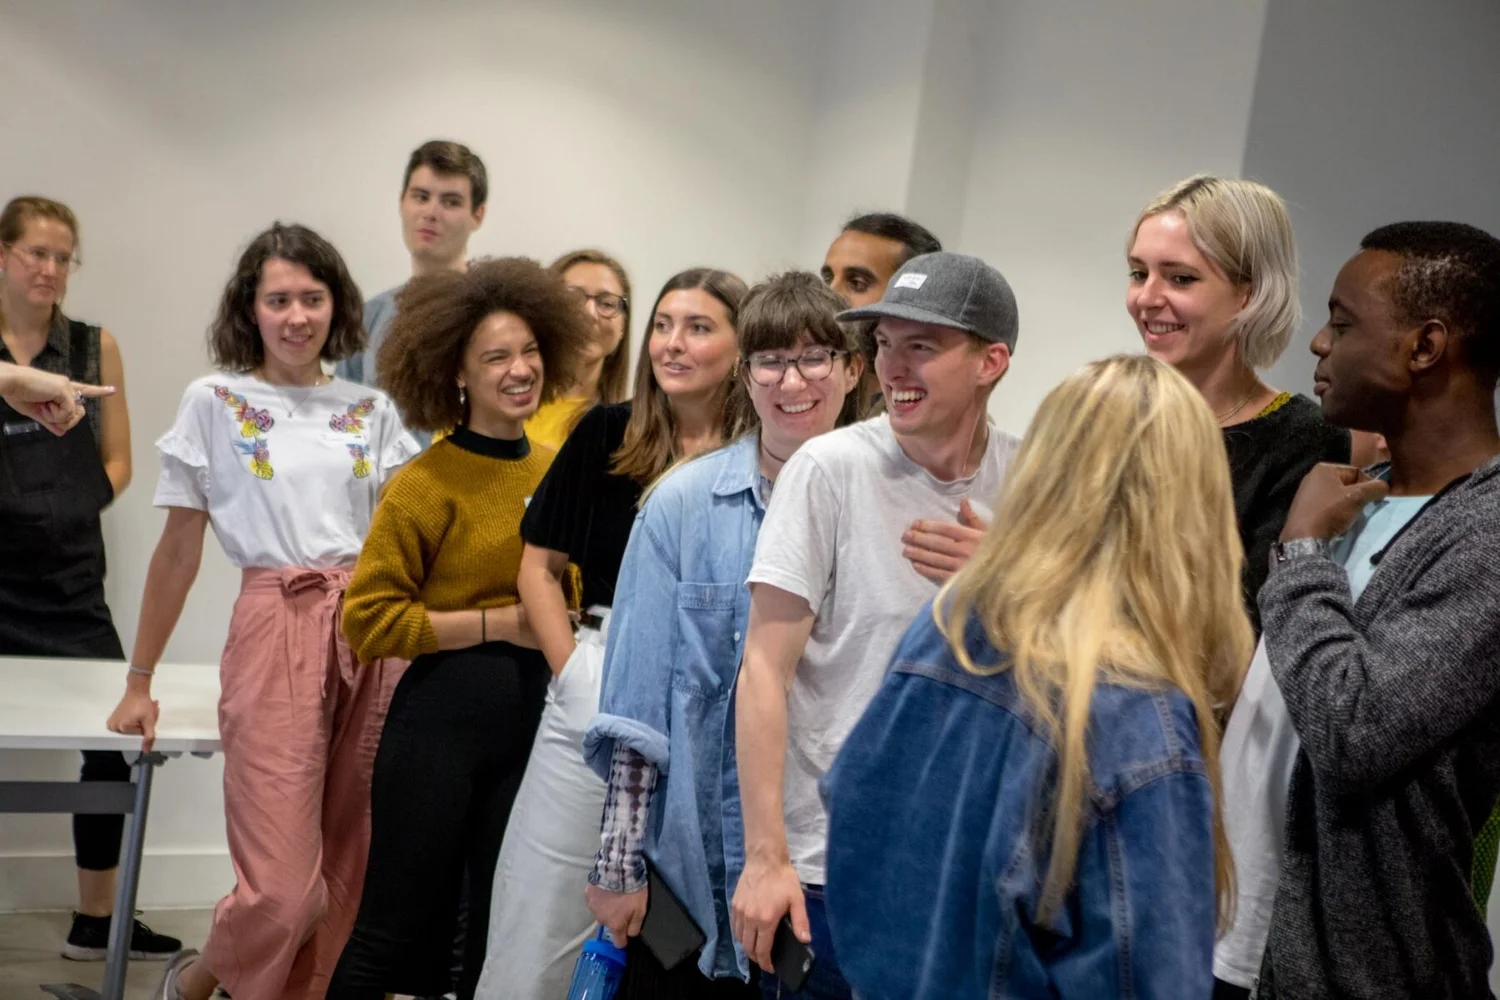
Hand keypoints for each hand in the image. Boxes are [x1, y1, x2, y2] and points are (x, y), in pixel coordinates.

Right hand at [0, 363, 113, 435]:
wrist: (9, 383)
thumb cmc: (17, 393)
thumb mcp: (35, 411)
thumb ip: (50, 421)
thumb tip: (61, 432)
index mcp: (60, 388)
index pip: (83, 390)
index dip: (98, 391)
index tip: (113, 390)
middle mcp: (67, 386)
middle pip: (78, 413)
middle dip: (64, 420)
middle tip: (45, 411)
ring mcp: (66, 387)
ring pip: (73, 414)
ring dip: (56, 416)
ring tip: (42, 405)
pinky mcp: (64, 390)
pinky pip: (68, 412)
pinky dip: (55, 414)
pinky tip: (44, 405)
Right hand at [106, 691, 160, 751]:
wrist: (137, 691)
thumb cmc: (143, 704)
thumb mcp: (149, 721)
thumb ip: (149, 736)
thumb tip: (146, 751)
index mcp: (121, 728)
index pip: (138, 734)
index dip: (145, 726)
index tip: (146, 717)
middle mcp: (113, 727)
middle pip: (133, 732)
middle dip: (142, 724)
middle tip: (145, 714)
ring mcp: (111, 723)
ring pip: (129, 729)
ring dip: (138, 722)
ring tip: (141, 713)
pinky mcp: (112, 719)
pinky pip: (125, 725)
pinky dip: (132, 720)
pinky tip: (135, 713)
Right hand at [585, 882, 647, 946]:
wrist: (617, 870)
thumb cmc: (631, 891)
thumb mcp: (641, 910)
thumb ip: (635, 926)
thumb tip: (631, 935)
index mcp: (615, 925)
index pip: (618, 942)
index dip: (623, 940)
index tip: (626, 935)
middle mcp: (602, 920)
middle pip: (609, 924)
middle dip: (615, 918)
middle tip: (622, 905)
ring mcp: (593, 907)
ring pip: (601, 912)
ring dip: (606, 907)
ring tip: (614, 895)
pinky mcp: (588, 895)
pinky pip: (595, 900)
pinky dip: (600, 897)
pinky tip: (606, 889)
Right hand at [731, 855, 807, 971]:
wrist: (765, 859)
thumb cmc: (783, 879)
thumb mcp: (797, 899)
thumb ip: (801, 921)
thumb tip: (805, 940)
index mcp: (765, 919)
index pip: (762, 950)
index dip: (766, 963)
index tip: (771, 968)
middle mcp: (749, 918)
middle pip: (748, 947)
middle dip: (757, 958)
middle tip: (765, 960)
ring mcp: (740, 912)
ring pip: (739, 939)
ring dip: (747, 947)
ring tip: (757, 949)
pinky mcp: (734, 904)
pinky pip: (734, 927)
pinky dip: (740, 935)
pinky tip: (747, 934)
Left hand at [902, 498, 990, 582]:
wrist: (1007, 575)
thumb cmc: (997, 550)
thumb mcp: (988, 532)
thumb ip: (973, 518)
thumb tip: (963, 501)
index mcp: (972, 537)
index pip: (945, 529)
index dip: (929, 526)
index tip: (915, 523)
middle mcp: (965, 551)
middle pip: (937, 543)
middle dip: (919, 539)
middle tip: (905, 536)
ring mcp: (961, 567)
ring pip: (935, 559)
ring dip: (919, 554)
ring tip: (905, 550)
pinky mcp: (959, 582)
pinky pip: (939, 574)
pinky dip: (926, 570)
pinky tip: (916, 565)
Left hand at [1281, 463, 1389, 541]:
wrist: (1304, 538)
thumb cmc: (1330, 512)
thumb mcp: (1357, 497)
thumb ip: (1375, 488)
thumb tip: (1384, 487)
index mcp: (1324, 468)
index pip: (1357, 472)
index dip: (1369, 486)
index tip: (1373, 500)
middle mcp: (1313, 477)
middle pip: (1348, 485)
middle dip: (1357, 497)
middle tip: (1361, 510)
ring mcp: (1307, 493)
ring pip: (1339, 497)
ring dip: (1348, 507)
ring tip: (1348, 518)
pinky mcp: (1305, 508)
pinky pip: (1328, 507)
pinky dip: (1336, 513)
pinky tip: (1337, 523)